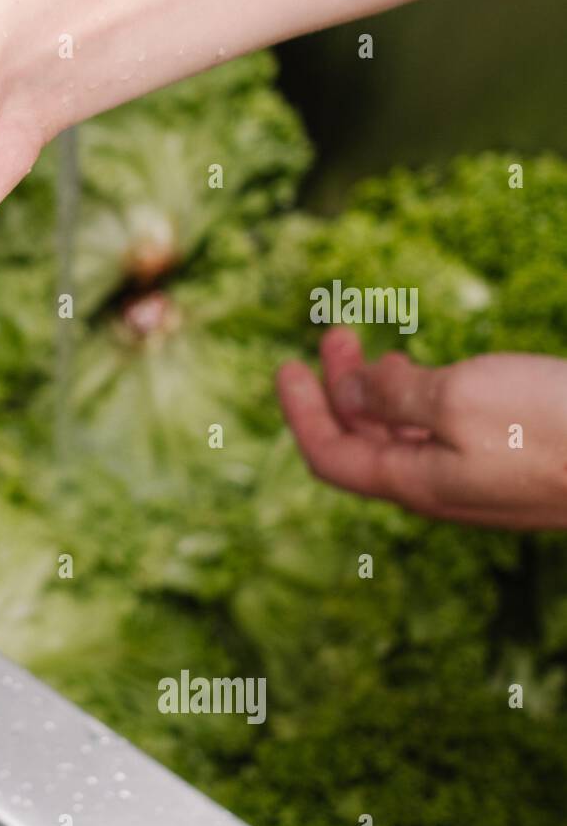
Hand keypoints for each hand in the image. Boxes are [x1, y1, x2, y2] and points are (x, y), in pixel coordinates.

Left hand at [276, 327, 566, 528]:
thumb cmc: (557, 426)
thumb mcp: (460, 398)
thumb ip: (395, 397)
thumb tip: (349, 393)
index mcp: (413, 482)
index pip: (329, 454)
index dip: (300, 411)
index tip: (285, 365)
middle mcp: (437, 488)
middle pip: (364, 443)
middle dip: (339, 390)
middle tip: (333, 337)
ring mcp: (476, 480)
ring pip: (406, 438)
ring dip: (380, 394)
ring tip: (376, 351)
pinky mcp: (512, 464)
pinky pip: (447, 436)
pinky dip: (424, 402)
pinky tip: (434, 375)